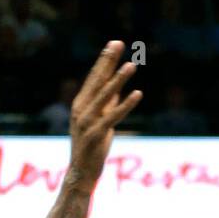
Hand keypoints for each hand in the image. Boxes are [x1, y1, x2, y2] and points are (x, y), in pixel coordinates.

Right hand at [67, 41, 142, 191]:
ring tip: (131, 65)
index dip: (105, 60)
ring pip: (104, 96)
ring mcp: (86, 122)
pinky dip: (125, 104)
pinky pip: (113, 116)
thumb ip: (107, 106)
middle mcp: (81, 109)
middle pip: (97, 81)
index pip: (94, 77)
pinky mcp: (95, 135)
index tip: (115, 43)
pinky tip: (138, 94)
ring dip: (118, 79)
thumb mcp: (100, 122)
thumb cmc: (92, 149)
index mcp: (81, 104)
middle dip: (108, 61)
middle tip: (119, 43)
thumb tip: (118, 89)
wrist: (81, 174)